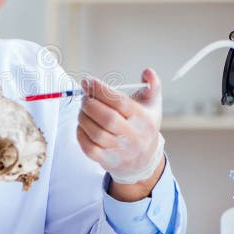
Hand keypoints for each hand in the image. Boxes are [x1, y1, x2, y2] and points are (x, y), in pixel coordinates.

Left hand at [76, 69, 164, 185]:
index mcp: (143, 118)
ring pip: (96, 133)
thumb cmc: (144, 127)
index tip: (88, 81)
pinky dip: (81, 134)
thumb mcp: (153, 105)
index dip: (100, 89)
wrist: (144, 160)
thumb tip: (147, 72)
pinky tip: (82, 125)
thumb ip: (153, 85)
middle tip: (84, 96)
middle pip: (107, 118)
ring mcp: (120, 150)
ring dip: (83, 117)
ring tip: (83, 109)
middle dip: (90, 103)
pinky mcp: (108, 161)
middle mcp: (133, 135)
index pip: (120, 102)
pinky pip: (89, 148)